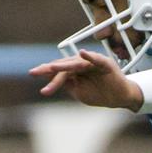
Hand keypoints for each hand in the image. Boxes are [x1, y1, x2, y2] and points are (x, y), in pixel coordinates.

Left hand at [29, 50, 143, 111]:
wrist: (119, 98)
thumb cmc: (100, 94)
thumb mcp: (79, 92)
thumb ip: (67, 84)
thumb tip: (51, 80)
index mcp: (76, 70)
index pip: (59, 70)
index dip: (46, 71)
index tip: (32, 73)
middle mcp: (83, 64)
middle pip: (64, 66)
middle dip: (50, 69)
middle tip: (35, 72)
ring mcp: (94, 63)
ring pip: (77, 63)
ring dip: (64, 65)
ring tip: (52, 68)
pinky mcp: (105, 64)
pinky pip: (97, 59)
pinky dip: (90, 56)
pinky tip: (82, 54)